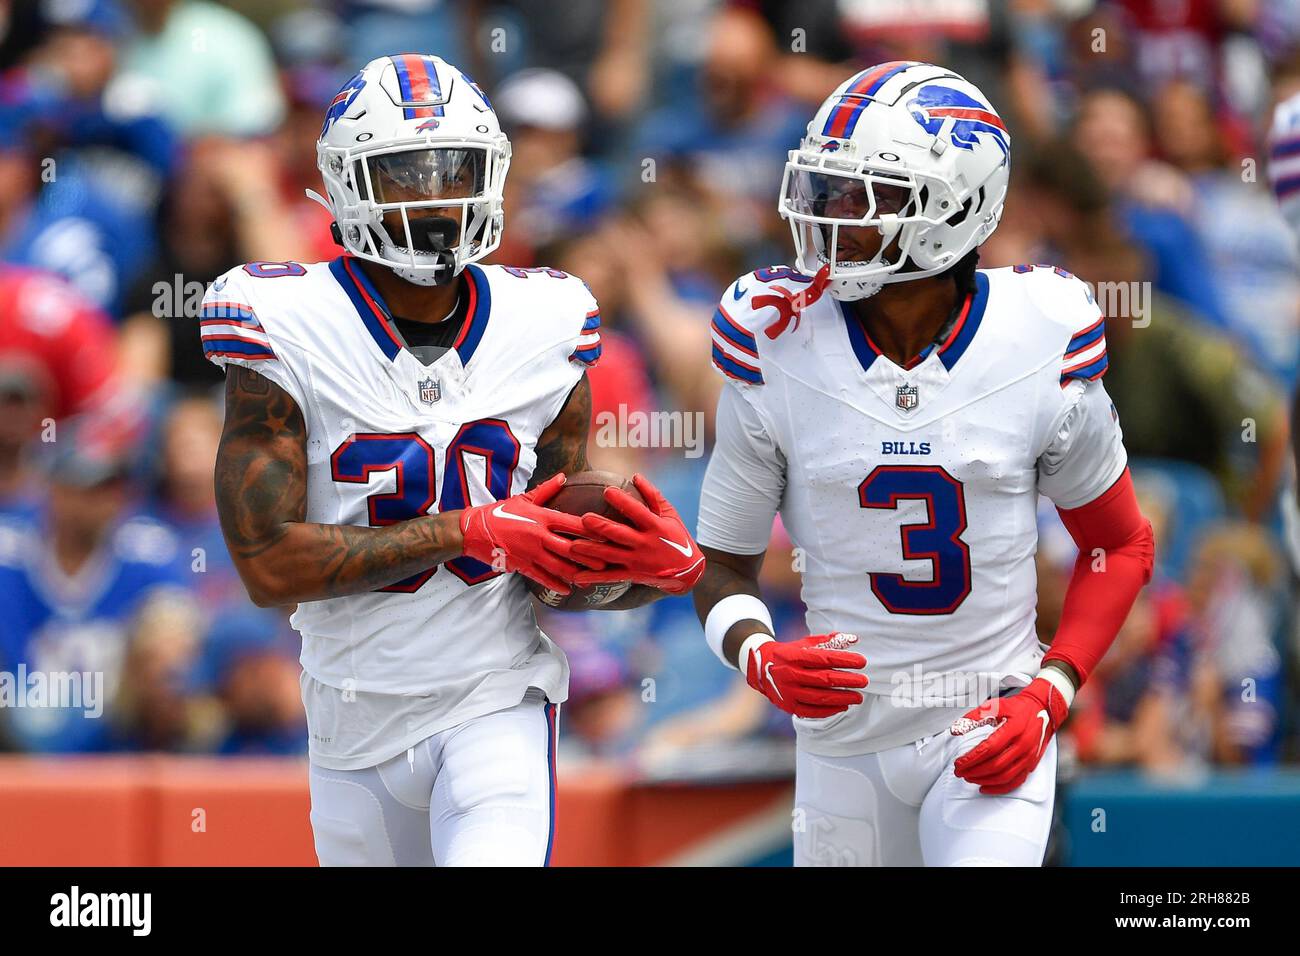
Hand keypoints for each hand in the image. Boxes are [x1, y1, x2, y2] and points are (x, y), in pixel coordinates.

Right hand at [459, 473, 601, 594]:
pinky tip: (567, 590)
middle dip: (589, 556)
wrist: (473, 530)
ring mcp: (530, 552)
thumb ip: (546, 490)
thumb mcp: (524, 499)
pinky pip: (541, 577)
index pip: (572, 523)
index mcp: (541, 517)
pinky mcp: (521, 565)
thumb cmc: (500, 512)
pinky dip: (555, 584)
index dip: (591, 529)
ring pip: (558, 566)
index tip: (608, 533)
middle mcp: (538, 535)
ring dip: (576, 573)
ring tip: (591, 579)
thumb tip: (563, 476)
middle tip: (608, 562)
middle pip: (570, 547)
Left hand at [568, 474, 704, 594]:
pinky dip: (593, 577)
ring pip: (611, 555)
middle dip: (602, 527)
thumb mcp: (670, 515)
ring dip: (591, 551)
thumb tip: (636, 475)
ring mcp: (638, 561)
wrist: (688, 572)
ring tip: (573, 546)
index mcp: (656, 527)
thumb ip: (653, 495)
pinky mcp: (632, 574)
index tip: (607, 491)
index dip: (623, 501)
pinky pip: (610, 576)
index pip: (638, 512)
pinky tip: (577, 576)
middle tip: (584, 519)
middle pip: (620, 535)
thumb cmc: (677, 538)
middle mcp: (645, 544)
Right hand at [743, 633, 866, 718]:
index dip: (845, 660)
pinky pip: (812, 711)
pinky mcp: (788, 706)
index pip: (824, 658)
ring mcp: (788, 692)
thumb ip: (830, 641)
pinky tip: (844, 706)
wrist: (760, 668)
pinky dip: (829, 710)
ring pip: (820, 697)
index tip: (862, 661)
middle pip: (824, 679)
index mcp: (794, 656)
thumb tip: (854, 639)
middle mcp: (790, 674)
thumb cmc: (790, 653)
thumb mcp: (805, 643)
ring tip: (859, 696)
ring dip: (842, 697)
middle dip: (848, 680)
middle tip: (864, 681)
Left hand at [950, 677, 1069, 794]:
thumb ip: (974, 717)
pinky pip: (1015, 782)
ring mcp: (1028, 757)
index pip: (989, 748)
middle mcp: (1023, 745)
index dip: (972, 758)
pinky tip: (984, 787)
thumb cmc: (1018, 708)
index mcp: (1014, 728)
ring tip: (968, 778)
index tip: (958, 763)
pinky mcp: (1031, 764)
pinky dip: (999, 788)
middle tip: (959, 772)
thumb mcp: (996, 705)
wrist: (1044, 710)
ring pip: (1004, 776)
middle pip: (995, 765)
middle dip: (974, 771)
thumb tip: (955, 730)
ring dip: (984, 780)